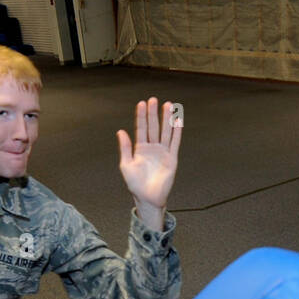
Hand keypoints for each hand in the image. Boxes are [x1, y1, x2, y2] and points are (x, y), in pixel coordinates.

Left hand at [116, 97, 180, 222]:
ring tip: (168, 105)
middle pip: (153, 127)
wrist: (148, 198)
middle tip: (154, 100)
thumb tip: (120, 131)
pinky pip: (175, 142)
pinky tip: (178, 120)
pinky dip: (177, 131)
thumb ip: (125, 148)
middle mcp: (152, 148)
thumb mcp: (126, 165)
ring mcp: (163, 152)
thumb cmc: (135, 184)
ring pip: (165, 131)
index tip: (141, 104)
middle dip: (153, 114)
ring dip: (166, 119)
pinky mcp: (172, 158)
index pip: (141, 129)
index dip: (141, 116)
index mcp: (140, 149)